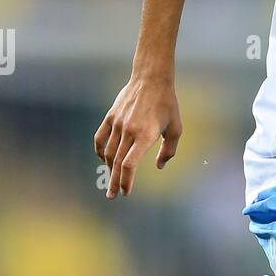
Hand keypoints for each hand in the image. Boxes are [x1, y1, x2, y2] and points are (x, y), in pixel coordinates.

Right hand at [94, 73, 181, 198]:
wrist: (151, 79)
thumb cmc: (167, 105)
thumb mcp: (176, 129)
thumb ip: (169, 151)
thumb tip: (158, 166)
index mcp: (146, 135)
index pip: (129, 163)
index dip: (126, 180)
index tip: (126, 192)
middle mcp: (129, 131)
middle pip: (117, 163)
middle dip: (115, 182)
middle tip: (112, 196)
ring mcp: (117, 123)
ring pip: (108, 153)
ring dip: (109, 169)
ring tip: (111, 180)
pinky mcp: (110, 117)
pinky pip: (100, 138)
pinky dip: (100, 151)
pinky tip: (103, 160)